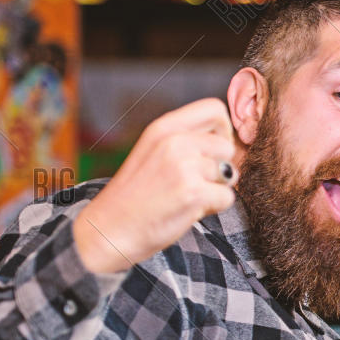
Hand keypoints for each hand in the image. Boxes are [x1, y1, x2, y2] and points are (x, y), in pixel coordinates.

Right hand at [72, 99, 237, 274]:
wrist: (109, 230)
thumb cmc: (134, 196)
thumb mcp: (153, 152)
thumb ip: (185, 140)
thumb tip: (230, 142)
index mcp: (163, 128)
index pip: (214, 109)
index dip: (223, 130)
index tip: (212, 151)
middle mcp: (174, 142)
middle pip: (228, 145)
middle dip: (221, 167)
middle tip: (197, 183)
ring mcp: (185, 167)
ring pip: (230, 173)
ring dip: (217, 189)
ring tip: (189, 197)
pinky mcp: (194, 193)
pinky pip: (227, 198)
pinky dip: (214, 208)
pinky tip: (189, 210)